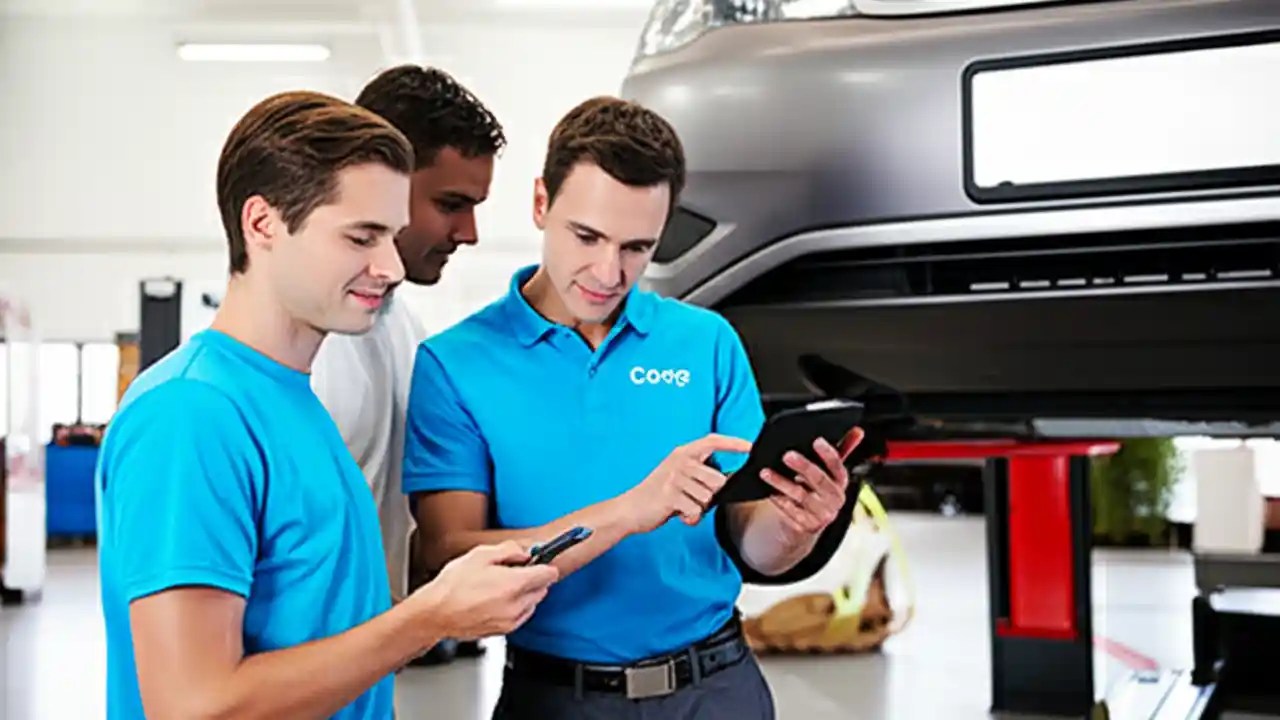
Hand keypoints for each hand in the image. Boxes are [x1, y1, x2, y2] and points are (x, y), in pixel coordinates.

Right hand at [407, 541, 558, 643]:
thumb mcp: (479, 555)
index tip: (539, 561)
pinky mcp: (504, 631)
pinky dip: (516, 606)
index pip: (548, 574)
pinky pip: (521, 615)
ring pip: (533, 603)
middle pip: (542, 589)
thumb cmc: (452, 586)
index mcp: (514, 584)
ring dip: (525, 594)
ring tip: (500, 586)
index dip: (544, 564)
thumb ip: (508, 550)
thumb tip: (523, 553)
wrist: (435, 614)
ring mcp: (511, 620)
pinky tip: (496, 599)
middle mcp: (516, 605)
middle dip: (533, 578)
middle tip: (514, 571)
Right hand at [620, 433, 752, 533]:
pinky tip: (677, 514)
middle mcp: (680, 461)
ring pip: (708, 498)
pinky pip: (696, 511)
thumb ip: (700, 474)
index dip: (733, 443)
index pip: (712, 441)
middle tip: (692, 498)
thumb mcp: (680, 476)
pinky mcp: (670, 495)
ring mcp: (674, 477)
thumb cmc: (659, 494)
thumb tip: (727, 479)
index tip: (750, 447)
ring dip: (699, 508)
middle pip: (718, 480)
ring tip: (682, 505)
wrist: (631, 508)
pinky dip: (690, 518)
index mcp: (683, 453)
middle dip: (711, 495)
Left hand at [759, 427, 864, 538]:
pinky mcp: (807, 525)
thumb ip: (842, 450)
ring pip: (801, 495)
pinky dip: (779, 501)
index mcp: (840, 482)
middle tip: (787, 455)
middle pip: (819, 480)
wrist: (808, 522)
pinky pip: (791, 512)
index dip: (828, 454)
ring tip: (765, 472)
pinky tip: (769, 491)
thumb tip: (858, 431)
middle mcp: (834, 498)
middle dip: (803, 466)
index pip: (838, 466)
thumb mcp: (828, 471)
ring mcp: (822, 514)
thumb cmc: (816, 488)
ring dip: (781, 482)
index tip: (816, 441)